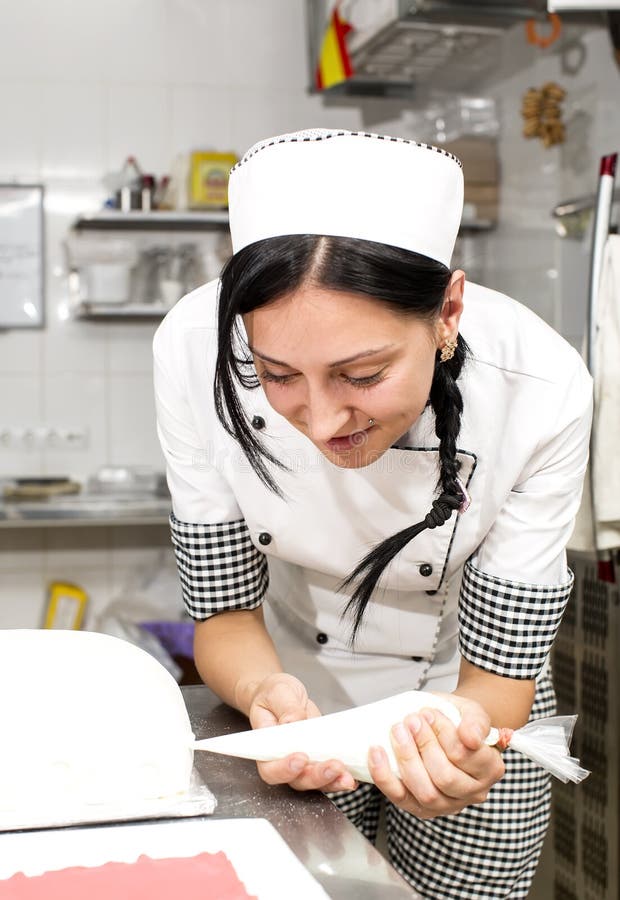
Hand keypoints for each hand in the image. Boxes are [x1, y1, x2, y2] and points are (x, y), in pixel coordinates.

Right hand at [248, 673, 356, 792]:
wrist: (284, 696)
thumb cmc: (274, 695)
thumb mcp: (278, 693)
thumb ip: (286, 709)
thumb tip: (294, 723)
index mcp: (266, 748)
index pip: (271, 768)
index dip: (285, 769)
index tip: (301, 758)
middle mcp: (283, 761)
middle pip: (297, 780)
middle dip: (317, 776)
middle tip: (334, 766)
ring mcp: (302, 763)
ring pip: (315, 781)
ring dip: (333, 781)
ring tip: (348, 776)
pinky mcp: (318, 758)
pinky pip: (329, 773)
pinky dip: (342, 775)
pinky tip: (354, 773)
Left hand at [368, 692, 504, 818]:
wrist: (446, 728)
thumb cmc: (458, 720)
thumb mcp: (471, 711)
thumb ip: (476, 721)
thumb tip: (470, 738)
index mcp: (490, 768)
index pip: (467, 756)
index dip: (445, 733)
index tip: (429, 713)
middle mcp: (472, 792)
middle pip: (446, 777)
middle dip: (424, 745)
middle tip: (411, 721)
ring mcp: (447, 805)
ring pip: (426, 792)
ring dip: (406, 759)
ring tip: (397, 731)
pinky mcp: (421, 809)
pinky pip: (401, 798)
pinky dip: (384, 776)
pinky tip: (376, 753)